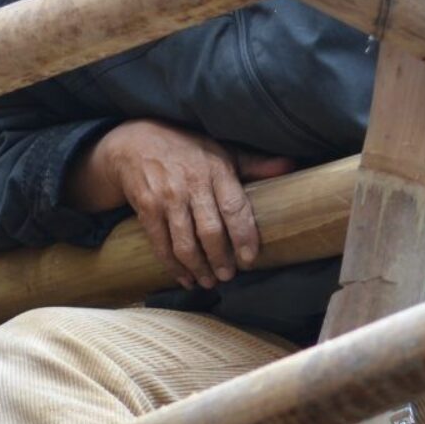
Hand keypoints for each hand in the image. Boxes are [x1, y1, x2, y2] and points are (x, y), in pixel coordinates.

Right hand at [68, 120, 261, 287]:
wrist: (133, 142)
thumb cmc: (186, 149)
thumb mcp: (221, 151)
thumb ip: (254, 164)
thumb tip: (290, 167)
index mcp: (215, 169)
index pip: (234, 207)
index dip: (244, 235)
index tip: (250, 258)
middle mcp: (192, 183)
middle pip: (210, 231)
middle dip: (221, 259)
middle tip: (229, 276)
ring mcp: (167, 197)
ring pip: (185, 243)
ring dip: (199, 268)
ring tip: (209, 281)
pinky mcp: (147, 208)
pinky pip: (161, 244)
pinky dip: (173, 267)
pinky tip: (186, 277)